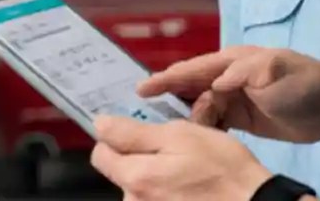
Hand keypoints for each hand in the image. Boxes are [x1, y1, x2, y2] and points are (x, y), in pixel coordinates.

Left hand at [90, 116, 272, 200]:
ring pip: (138, 186)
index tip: (143, 132)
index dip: (118, 137)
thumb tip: (99, 125)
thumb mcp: (181, 135)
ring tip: (185, 170)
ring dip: (154, 175)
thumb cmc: (220, 165)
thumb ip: (134, 133)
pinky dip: (166, 191)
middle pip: (120, 171)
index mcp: (135, 178)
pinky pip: (154, 199)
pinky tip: (188, 189)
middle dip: (140, 157)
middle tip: (174, 150)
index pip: (100, 154)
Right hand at [139, 46, 319, 143]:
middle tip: (149, 116)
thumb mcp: (275, 70)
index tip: (142, 88)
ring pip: (201, 108)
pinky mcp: (243, 118)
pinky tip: (194, 140)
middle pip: (192, 88)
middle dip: (170, 99)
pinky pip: (215, 122)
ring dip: (189, 119)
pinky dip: (203, 129)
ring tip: (176, 134)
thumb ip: (244, 73)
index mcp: (235, 62)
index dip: (168, 78)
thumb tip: (214, 82)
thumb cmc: (304, 83)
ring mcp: (236, 98)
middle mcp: (230, 78)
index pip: (194, 69)